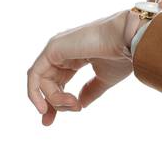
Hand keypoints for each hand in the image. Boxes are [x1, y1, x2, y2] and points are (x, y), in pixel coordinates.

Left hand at [27, 11, 132, 125]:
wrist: (127, 40)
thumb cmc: (120, 55)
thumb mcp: (104, 79)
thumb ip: (90, 91)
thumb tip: (80, 104)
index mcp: (73, 57)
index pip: (56, 81)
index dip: (54, 103)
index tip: (51, 122)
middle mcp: (61, 52)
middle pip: (46, 83)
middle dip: (52, 104)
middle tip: (73, 110)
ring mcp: (55, 49)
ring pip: (41, 81)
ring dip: (55, 99)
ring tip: (74, 103)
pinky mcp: (52, 49)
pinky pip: (34, 74)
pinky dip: (34, 92)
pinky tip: (44, 107)